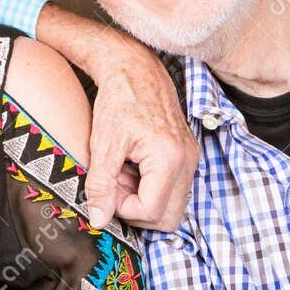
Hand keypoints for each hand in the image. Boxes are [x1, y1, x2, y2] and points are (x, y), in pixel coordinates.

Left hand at [85, 36, 195, 230]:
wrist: (134, 69)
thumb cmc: (118, 101)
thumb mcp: (103, 145)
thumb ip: (101, 186)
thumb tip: (98, 220)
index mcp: (169, 158)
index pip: (151, 212)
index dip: (123, 209)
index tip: (107, 187)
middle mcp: (188, 161)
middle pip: (169, 218)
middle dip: (137, 210)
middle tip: (115, 185)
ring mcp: (191, 159)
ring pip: (171, 206)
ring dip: (143, 199)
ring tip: (123, 173)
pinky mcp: (186, 156)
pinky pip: (172, 189)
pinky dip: (151, 188)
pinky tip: (132, 167)